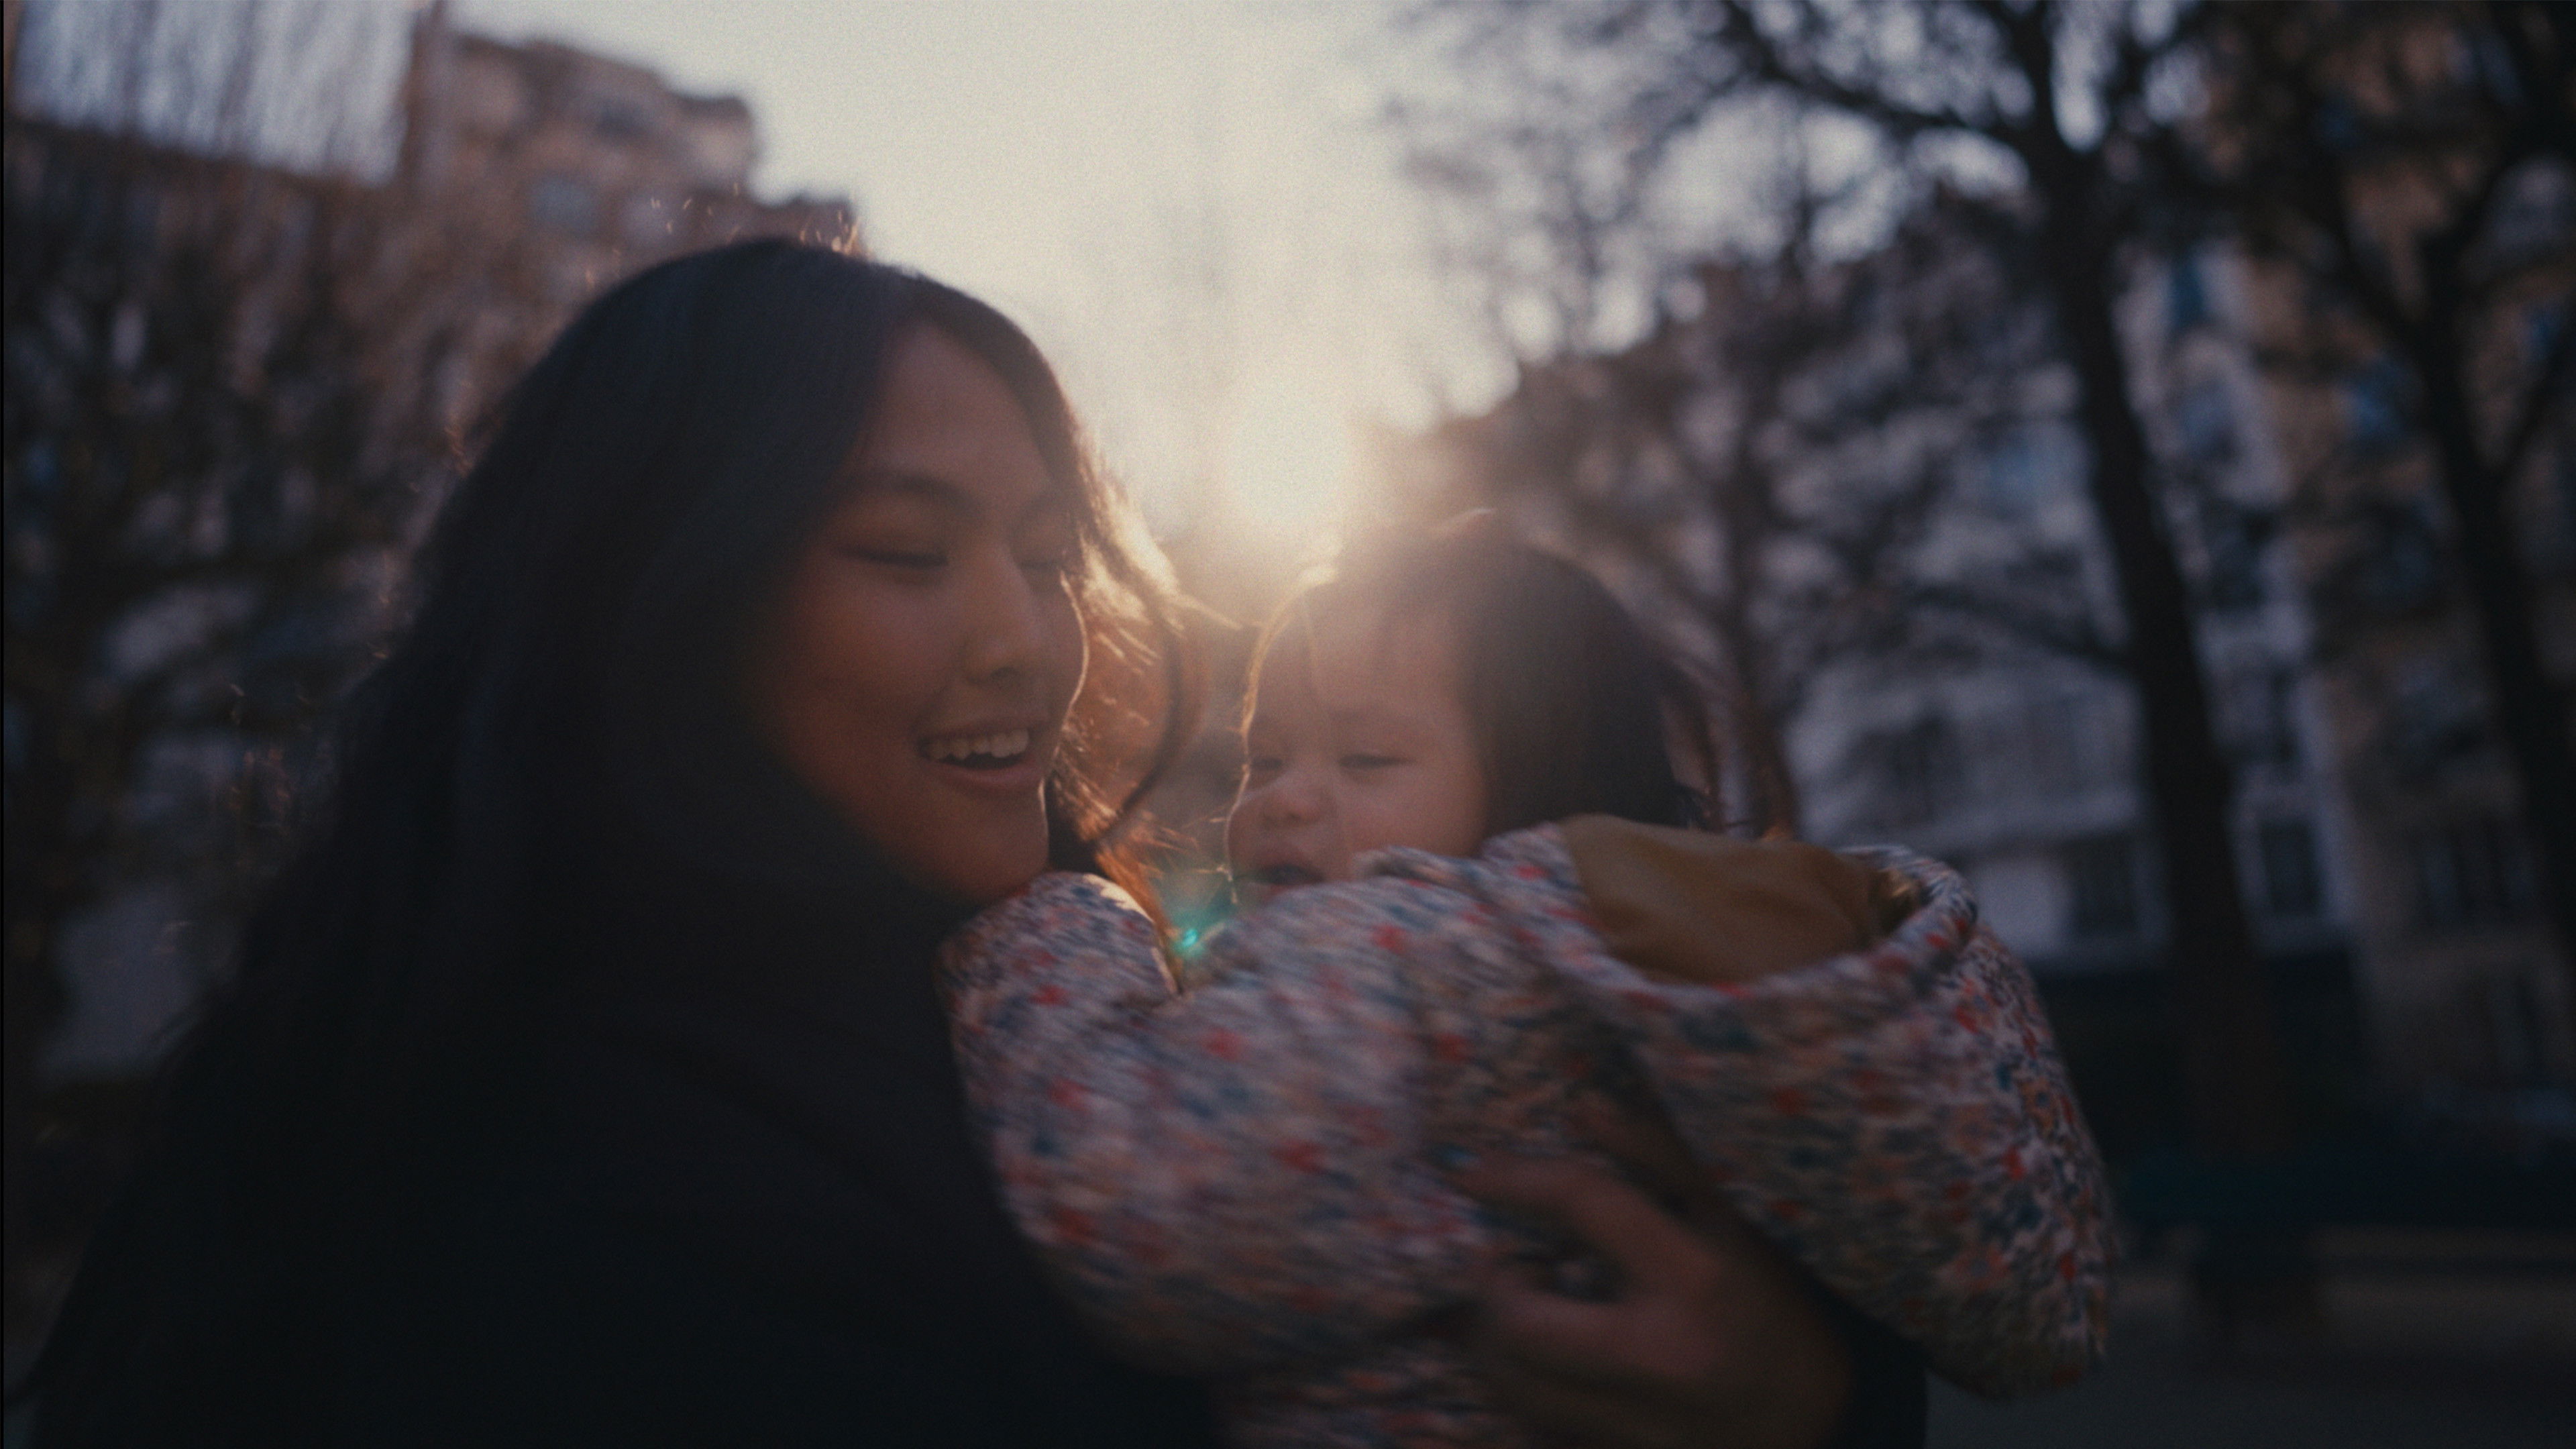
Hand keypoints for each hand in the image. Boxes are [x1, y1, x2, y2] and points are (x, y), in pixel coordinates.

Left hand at [1455, 1112, 1853, 1448]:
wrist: (1817, 1420)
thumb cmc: (1770, 1306)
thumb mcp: (1731, 1222)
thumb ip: (1659, 1157)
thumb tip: (1582, 1106)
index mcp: (1694, 1276)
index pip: (1585, 1206)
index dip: (1516, 1179)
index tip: (1469, 1169)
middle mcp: (1660, 1355)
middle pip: (1522, 1322)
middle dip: (1497, 1285)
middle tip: (1514, 1265)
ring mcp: (1639, 1422)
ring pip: (1513, 1382)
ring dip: (1492, 1338)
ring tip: (1521, 1310)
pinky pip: (1533, 1423)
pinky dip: (1519, 1386)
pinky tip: (1539, 1362)